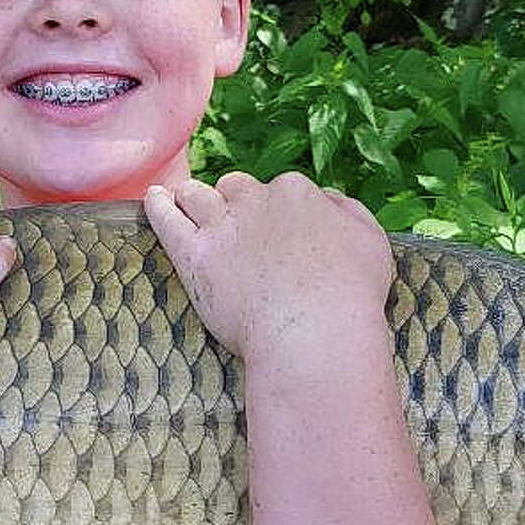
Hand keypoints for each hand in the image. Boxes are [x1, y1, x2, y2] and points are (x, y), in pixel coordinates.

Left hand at [143, 172, 394, 364]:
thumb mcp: (371, 242)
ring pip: (196, 196)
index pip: (278, 191)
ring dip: (192, 198)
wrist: (315, 335)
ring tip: (183, 202)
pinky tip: (152, 200)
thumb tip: (327, 199)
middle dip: (234, 204)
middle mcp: (256, 200)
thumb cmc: (352, 297)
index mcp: (297, 193)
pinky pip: (166, 219)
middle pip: (235, 189)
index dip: (275, 214)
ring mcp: (221, 226)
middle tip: (236, 230)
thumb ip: (347, 212)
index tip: (276, 237)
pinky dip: (157, 206)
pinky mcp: (193, 256)